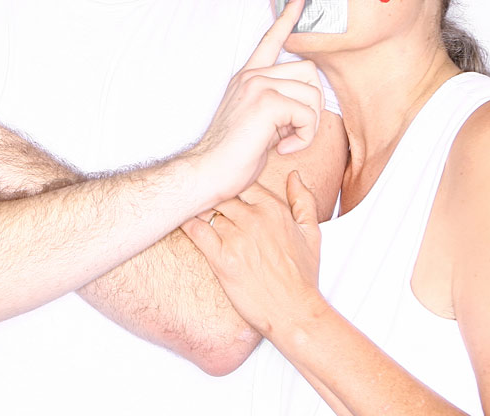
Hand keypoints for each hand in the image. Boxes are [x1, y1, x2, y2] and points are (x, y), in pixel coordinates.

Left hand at [182, 172, 324, 341]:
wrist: (295, 314)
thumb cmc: (302, 276)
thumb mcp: (311, 233)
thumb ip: (303, 200)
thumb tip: (294, 175)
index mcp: (273, 209)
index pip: (242, 181)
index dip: (229, 181)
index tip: (219, 183)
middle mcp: (254, 219)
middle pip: (220, 193)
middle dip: (210, 193)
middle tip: (195, 191)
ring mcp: (237, 238)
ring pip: (206, 209)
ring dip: (195, 206)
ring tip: (183, 203)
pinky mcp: (222, 258)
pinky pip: (196, 230)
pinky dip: (185, 222)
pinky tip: (178, 219)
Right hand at [191, 0, 323, 203]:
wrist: (210, 170)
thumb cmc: (234, 154)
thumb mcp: (259, 121)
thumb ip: (278, 103)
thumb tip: (305, 105)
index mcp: (248, 77)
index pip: (270, 40)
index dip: (287, 18)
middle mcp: (252, 75)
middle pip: (309, 72)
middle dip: (312, 106)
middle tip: (290, 130)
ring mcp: (257, 85)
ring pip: (312, 95)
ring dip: (307, 126)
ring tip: (284, 140)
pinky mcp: (266, 102)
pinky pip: (307, 114)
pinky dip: (302, 137)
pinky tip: (281, 147)